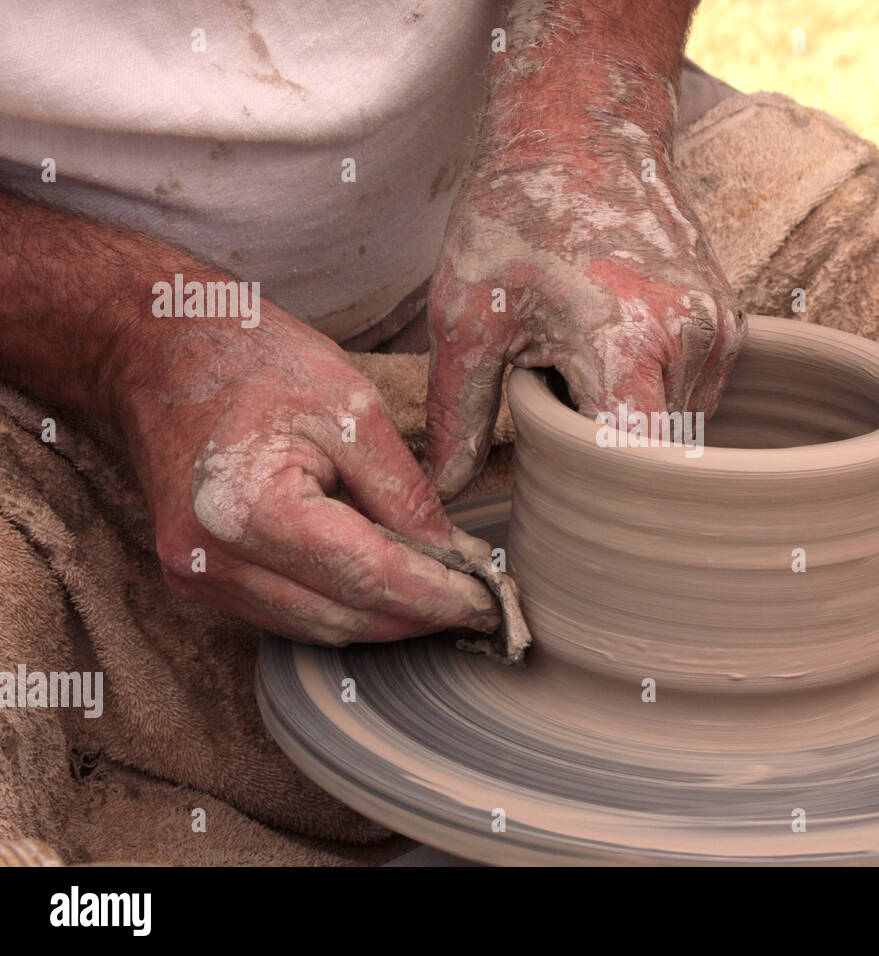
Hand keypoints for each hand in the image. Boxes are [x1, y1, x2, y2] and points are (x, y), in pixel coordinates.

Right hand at [114, 301, 499, 645]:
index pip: (368, 577)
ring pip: (318, 629)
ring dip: (384, 621)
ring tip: (444, 599)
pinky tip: (389, 588)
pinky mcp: (198, 580)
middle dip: (418, 617)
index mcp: (248, 507)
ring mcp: (196, 577)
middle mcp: (210, 559)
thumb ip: (404, 490)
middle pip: (343, 619)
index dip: (438, 595)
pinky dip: (344, 609)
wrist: (156, 352)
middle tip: (482, 608)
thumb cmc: (253, 361)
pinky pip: (289, 615)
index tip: (491, 604)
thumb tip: (452, 554)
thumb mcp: (352, 406)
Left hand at [425, 129, 744, 496]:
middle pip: (660, 454)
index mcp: (626, 343)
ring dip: (635, 418)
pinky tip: (617, 346)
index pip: (640, 465)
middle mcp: (689, 339)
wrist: (580, 133)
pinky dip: (657, 391)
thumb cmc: (515, 218)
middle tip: (558, 400)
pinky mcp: (733, 321)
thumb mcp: (466, 316)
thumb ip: (458, 414)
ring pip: (683, 427)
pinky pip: (698, 393)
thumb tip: (445, 490)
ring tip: (586, 361)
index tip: (568, 490)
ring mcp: (721, 328)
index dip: (606, 491)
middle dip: (610, 450)